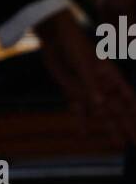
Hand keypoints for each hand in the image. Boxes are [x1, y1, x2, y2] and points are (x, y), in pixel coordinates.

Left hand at [36, 8, 135, 146]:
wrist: (55, 39)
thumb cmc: (75, 46)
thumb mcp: (84, 65)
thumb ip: (91, 85)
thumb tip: (100, 105)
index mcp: (111, 76)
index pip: (128, 98)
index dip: (135, 112)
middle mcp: (103, 85)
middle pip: (118, 110)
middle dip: (127, 126)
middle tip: (135, 143)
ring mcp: (89, 90)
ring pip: (102, 114)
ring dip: (110, 129)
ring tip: (118, 144)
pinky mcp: (74, 92)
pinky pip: (79, 110)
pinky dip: (81, 122)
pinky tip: (83, 136)